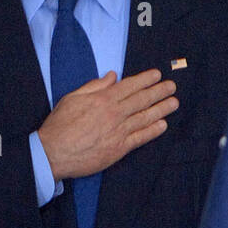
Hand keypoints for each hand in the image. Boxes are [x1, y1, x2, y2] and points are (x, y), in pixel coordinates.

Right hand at [38, 67, 177, 180]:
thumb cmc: (59, 126)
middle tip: (171, 86)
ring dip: (162, 108)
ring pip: (145, 117)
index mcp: (103, 99)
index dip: (146, 79)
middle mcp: (114, 113)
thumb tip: (112, 76)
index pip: (130, 86)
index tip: (157, 75)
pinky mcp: (118, 148)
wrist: (53, 153)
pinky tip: (163, 124)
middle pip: (142, 99)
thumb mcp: (72, 98)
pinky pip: (141, 137)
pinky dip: (153, 130)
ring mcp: (118, 131)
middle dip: (159, 91)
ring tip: (174, 102)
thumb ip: (94, 86)